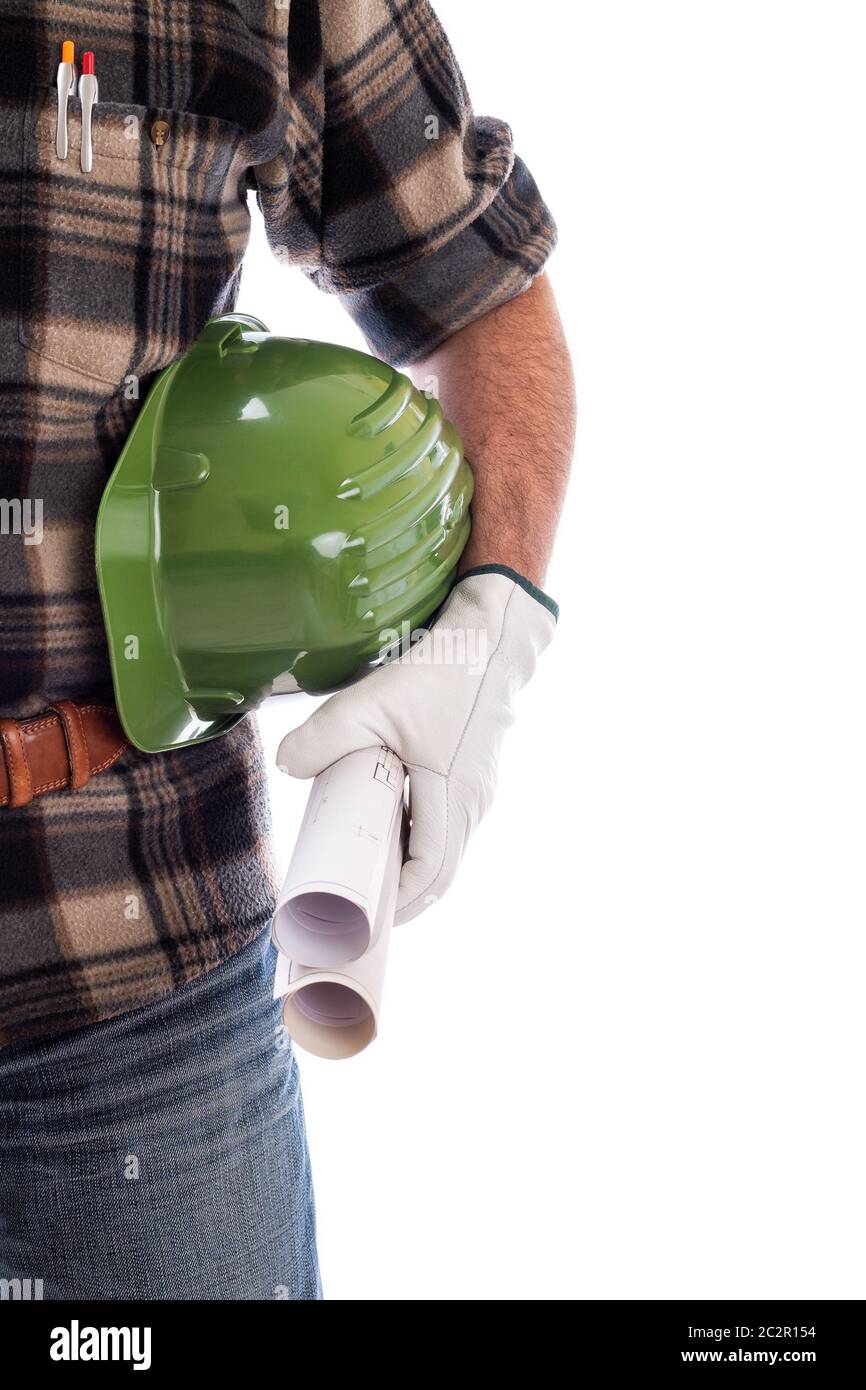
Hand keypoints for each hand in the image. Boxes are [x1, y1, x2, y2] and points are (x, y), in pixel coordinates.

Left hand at [277, 567, 556, 922]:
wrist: (491, 639)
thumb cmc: (441, 672)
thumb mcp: (372, 701)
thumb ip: (324, 736)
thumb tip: (286, 764)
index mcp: (454, 797)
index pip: (429, 874)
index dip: (395, 903)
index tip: (360, 915)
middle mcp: (473, 804)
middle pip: (439, 872)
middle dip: (396, 894)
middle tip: (352, 903)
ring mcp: (478, 792)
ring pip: (444, 850)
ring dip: (406, 866)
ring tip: (361, 869)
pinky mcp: (474, 777)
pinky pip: (446, 825)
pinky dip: (416, 839)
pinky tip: (384, 825)